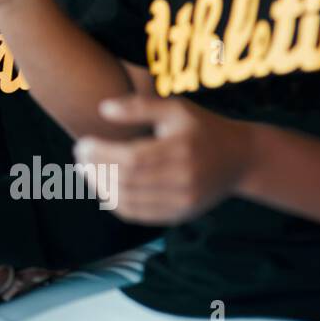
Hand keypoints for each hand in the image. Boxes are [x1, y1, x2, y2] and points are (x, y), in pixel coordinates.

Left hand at [73, 95, 255, 224]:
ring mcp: (184, 201)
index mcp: (182, 149)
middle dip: (96, 169)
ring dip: (101, 188)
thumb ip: (138, 106)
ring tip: (86, 171)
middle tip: (79, 156)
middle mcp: (185, 179)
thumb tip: (102, 109)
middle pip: (128, 181)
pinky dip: (115, 203)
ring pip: (130, 202)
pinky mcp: (181, 215)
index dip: (101, 154)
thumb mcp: (175, 108)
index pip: (132, 158)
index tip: (82, 143)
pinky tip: (103, 187)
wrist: (240, 159)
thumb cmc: (200, 128)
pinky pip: (139, 215)